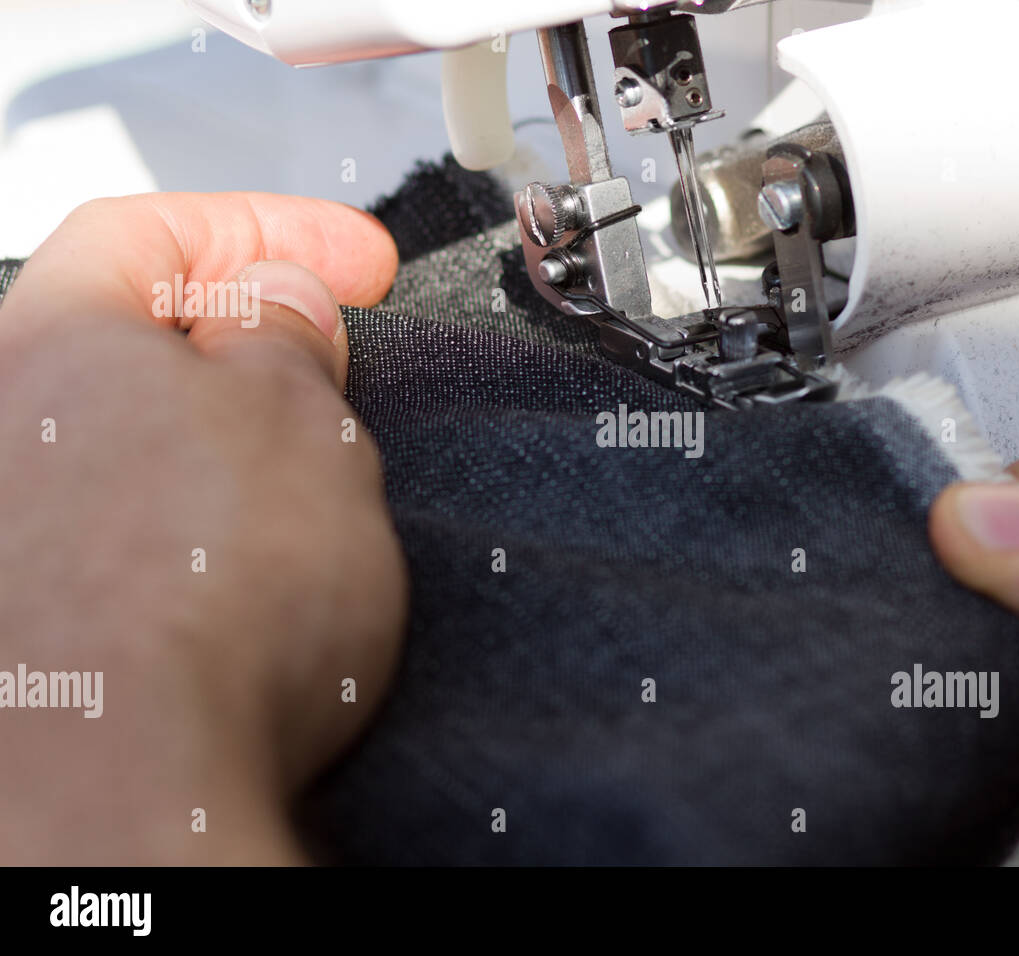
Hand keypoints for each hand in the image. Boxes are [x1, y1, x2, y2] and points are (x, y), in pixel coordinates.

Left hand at [0, 193, 403, 863]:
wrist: (129, 778)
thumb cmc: (199, 596)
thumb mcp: (297, 414)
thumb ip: (286, 334)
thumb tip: (279, 303)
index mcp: (48, 343)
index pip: (151, 231)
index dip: (270, 231)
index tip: (357, 257)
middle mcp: (10, 432)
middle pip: (138, 342)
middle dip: (254, 341)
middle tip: (344, 363)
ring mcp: (25, 528)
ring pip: (148, 447)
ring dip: (240, 446)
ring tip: (324, 485)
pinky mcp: (53, 619)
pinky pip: (148, 533)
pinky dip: (214, 528)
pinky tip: (273, 568)